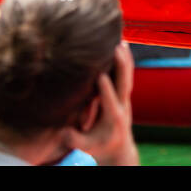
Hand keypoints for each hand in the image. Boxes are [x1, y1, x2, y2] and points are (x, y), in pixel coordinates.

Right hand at [64, 41, 137, 165]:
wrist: (119, 149)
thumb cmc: (100, 147)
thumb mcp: (86, 147)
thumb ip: (75, 140)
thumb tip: (63, 132)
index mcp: (113, 118)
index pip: (110, 101)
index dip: (106, 88)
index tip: (101, 74)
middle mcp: (123, 105)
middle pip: (124, 83)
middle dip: (120, 66)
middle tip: (116, 48)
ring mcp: (125, 98)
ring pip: (128, 76)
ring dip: (125, 59)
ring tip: (122, 41)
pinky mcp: (125, 94)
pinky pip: (127, 74)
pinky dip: (126, 59)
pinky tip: (124, 44)